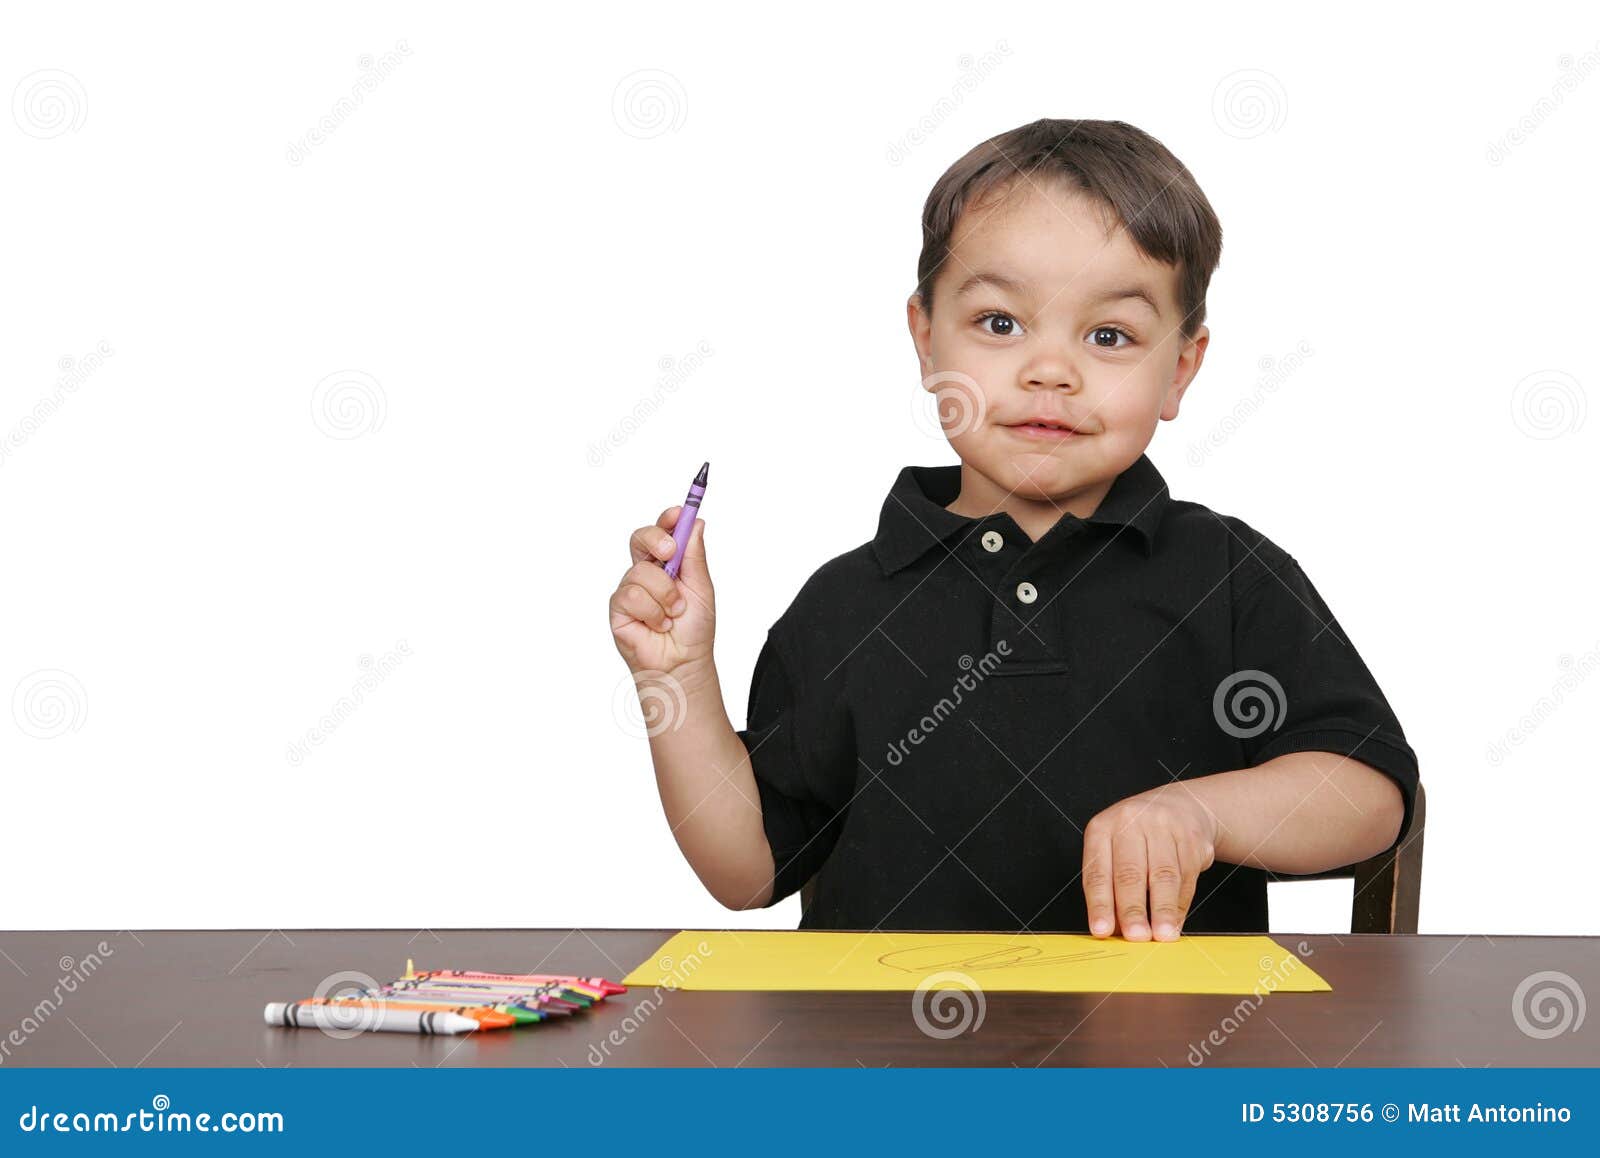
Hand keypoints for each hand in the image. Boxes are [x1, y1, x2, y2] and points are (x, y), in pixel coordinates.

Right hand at [609, 507, 715, 679]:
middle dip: (657, 540)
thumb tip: (696, 523)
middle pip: (640, 538)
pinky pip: (633, 596)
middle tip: (671, 553)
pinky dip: (653, 612)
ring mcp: (630, 588)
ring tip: (673, 614)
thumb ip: (695, 557)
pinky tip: (658, 625)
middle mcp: (646, 572)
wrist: (683, 663)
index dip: (668, 519)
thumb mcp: (701, 588)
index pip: (663, 533)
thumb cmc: (693, 630)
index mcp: (668, 564)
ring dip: (665, 595)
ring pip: (642, 572)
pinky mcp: (619, 608)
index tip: (679, 512)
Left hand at [1082, 783, 1219, 941]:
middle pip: (1130, 873)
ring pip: (1163, 876)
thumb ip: (1112, 887)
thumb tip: (1115, 930)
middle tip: (1136, 937)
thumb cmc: (1139, 838)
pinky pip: (1186, 876)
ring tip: (1161, 935)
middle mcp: (1131, 822)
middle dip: (1133, 910)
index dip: (1100, 904)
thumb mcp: (1115, 851)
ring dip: (1162, 910)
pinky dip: (1181, 904)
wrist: (1182, 807)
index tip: (1102, 930)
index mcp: (1102, 828)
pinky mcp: (1191, 837)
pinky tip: (1176, 921)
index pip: (1098, 871)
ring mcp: (1163, 826)